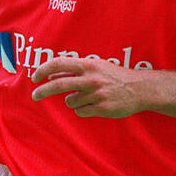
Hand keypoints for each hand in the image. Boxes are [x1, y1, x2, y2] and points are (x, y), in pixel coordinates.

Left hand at [30, 57, 144, 117]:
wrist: (140, 89)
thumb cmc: (116, 76)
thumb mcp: (97, 67)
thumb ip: (76, 71)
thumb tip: (52, 75)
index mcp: (89, 65)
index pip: (60, 63)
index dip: (44, 69)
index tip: (35, 77)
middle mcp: (91, 79)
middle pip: (59, 84)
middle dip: (43, 91)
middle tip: (35, 95)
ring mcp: (96, 94)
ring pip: (70, 101)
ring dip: (73, 101)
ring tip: (87, 98)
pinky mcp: (101, 108)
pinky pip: (80, 111)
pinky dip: (83, 109)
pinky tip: (94, 105)